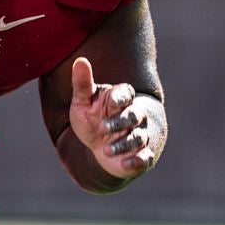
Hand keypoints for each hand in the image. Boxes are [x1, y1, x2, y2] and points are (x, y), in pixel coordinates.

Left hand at [68, 56, 155, 179]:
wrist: (100, 146)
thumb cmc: (92, 118)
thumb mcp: (83, 101)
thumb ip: (82, 83)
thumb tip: (80, 61)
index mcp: (120, 99)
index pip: (126, 94)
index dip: (120, 97)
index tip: (112, 101)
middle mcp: (133, 116)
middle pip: (134, 116)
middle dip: (120, 122)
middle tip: (103, 128)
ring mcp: (138, 136)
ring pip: (137, 138)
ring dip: (123, 144)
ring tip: (105, 150)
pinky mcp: (140, 156)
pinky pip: (144, 158)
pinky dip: (138, 161)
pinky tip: (126, 164)